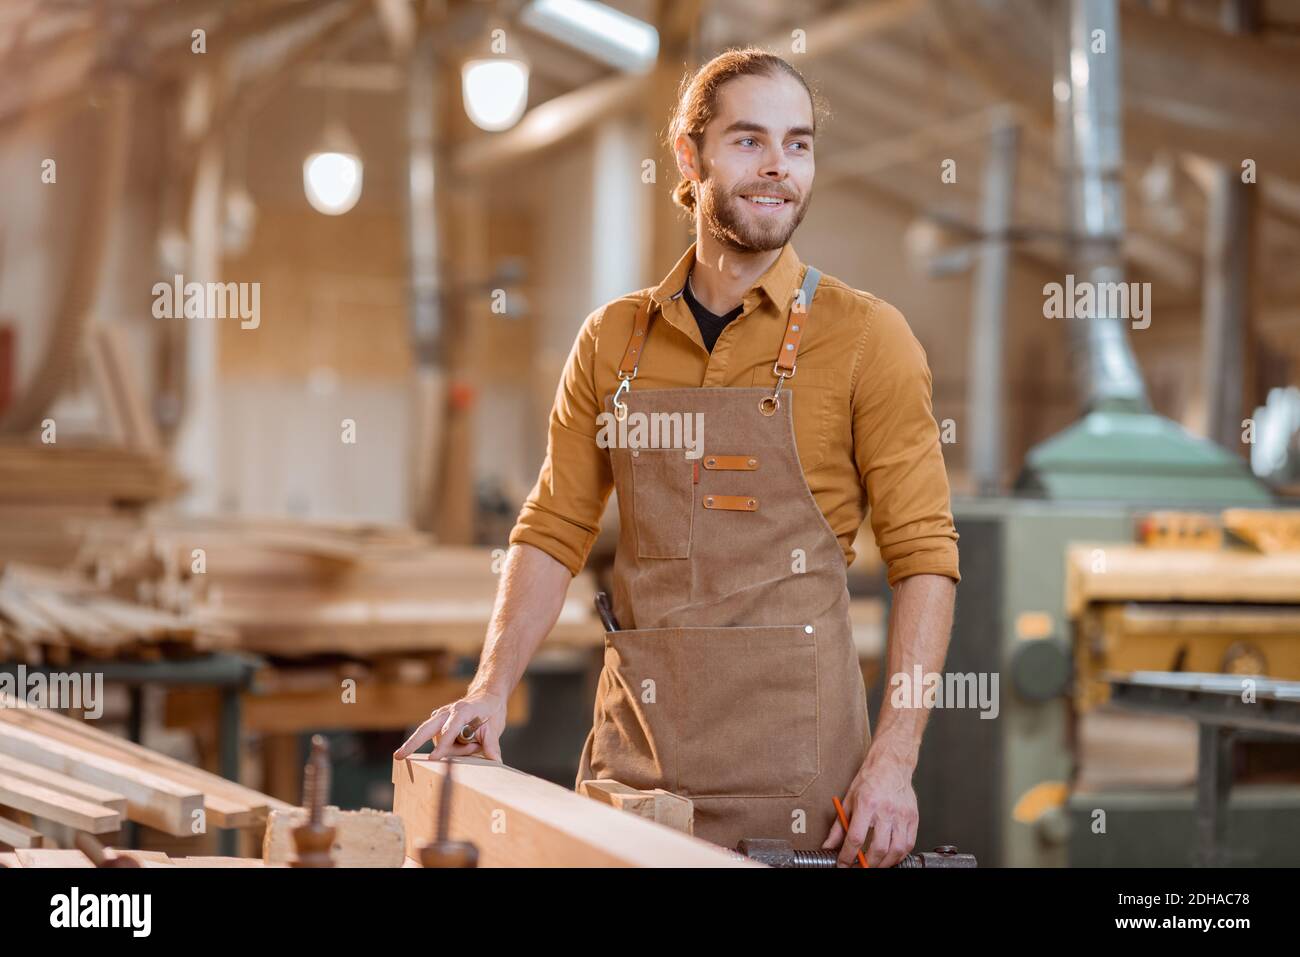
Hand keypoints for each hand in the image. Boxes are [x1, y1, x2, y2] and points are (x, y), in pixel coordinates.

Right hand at [392, 691, 506, 762]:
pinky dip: (446, 747)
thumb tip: (495, 760)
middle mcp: (446, 712)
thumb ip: (491, 744)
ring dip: (453, 749)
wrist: (487, 697)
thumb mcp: (494, 728)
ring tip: (474, 744)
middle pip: (426, 729)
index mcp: (461, 711)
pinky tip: (465, 743)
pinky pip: (438, 740)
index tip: (434, 758)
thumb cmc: (490, 712)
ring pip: (438, 740)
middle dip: (413, 743)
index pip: (450, 730)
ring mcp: (440, 717)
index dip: (443, 745)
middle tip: (399, 756)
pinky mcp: (438, 723)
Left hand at [821, 752, 917, 867]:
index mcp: (867, 804)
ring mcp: (902, 815)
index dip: (848, 855)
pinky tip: (890, 857)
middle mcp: (886, 810)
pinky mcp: (913, 818)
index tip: (843, 863)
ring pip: (896, 850)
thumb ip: (839, 826)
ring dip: (884, 864)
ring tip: (874, 865)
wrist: (891, 764)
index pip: (856, 838)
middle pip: (878, 848)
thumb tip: (829, 844)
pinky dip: (899, 856)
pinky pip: (909, 844)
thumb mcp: (848, 800)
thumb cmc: (870, 779)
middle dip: (867, 864)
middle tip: (859, 867)